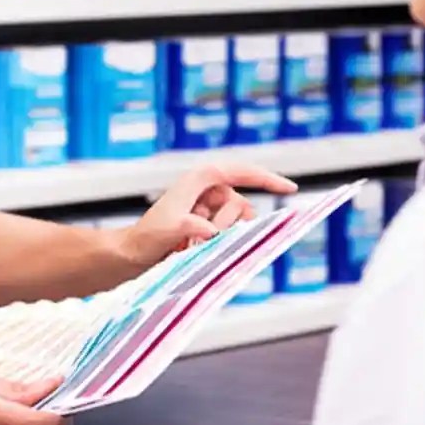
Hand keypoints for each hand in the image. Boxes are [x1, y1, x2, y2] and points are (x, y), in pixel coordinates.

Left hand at [121, 163, 297, 266]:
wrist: (133, 253)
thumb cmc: (148, 238)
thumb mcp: (169, 229)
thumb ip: (191, 226)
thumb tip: (213, 231)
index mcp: (199, 179)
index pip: (241, 172)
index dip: (267, 179)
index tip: (291, 189)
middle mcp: (207, 188)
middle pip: (240, 204)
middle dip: (228, 224)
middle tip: (201, 239)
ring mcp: (209, 205)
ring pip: (237, 220)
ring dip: (222, 235)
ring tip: (193, 244)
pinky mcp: (209, 220)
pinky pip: (231, 231)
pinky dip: (221, 241)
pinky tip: (197, 247)